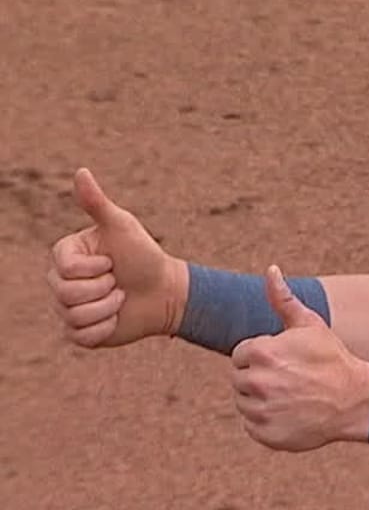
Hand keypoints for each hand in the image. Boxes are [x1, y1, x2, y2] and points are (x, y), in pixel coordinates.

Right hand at [46, 168, 187, 347]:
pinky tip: (117, 318)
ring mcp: (67, 308)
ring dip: (108, 309)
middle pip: (65, 295)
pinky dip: (105, 330)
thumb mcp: (122, 227)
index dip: (95, 269)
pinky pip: (80, 338)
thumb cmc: (144, 256)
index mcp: (65, 255)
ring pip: (73, 317)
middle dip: (104, 289)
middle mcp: (60, 281)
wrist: (166, 291)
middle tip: (119, 282)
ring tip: (121, 298)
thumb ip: (97, 204)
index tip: (113, 261)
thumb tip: (81, 171)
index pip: (66, 269)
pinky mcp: (79, 332)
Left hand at [231, 265, 368, 451]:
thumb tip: (270, 270)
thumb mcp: (310, 325)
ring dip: (262, 401)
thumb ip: (283, 299)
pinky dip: (268, 422)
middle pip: (240, 380)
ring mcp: (261, 411)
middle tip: (290, 380)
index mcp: (261, 352)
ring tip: (291, 396)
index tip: (285, 362)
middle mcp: (257, 382)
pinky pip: (253, 426)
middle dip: (259, 378)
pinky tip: (291, 413)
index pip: (241, 355)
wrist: (356, 400)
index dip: (262, 357)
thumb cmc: (332, 359)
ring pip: (244, 403)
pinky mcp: (266, 434)